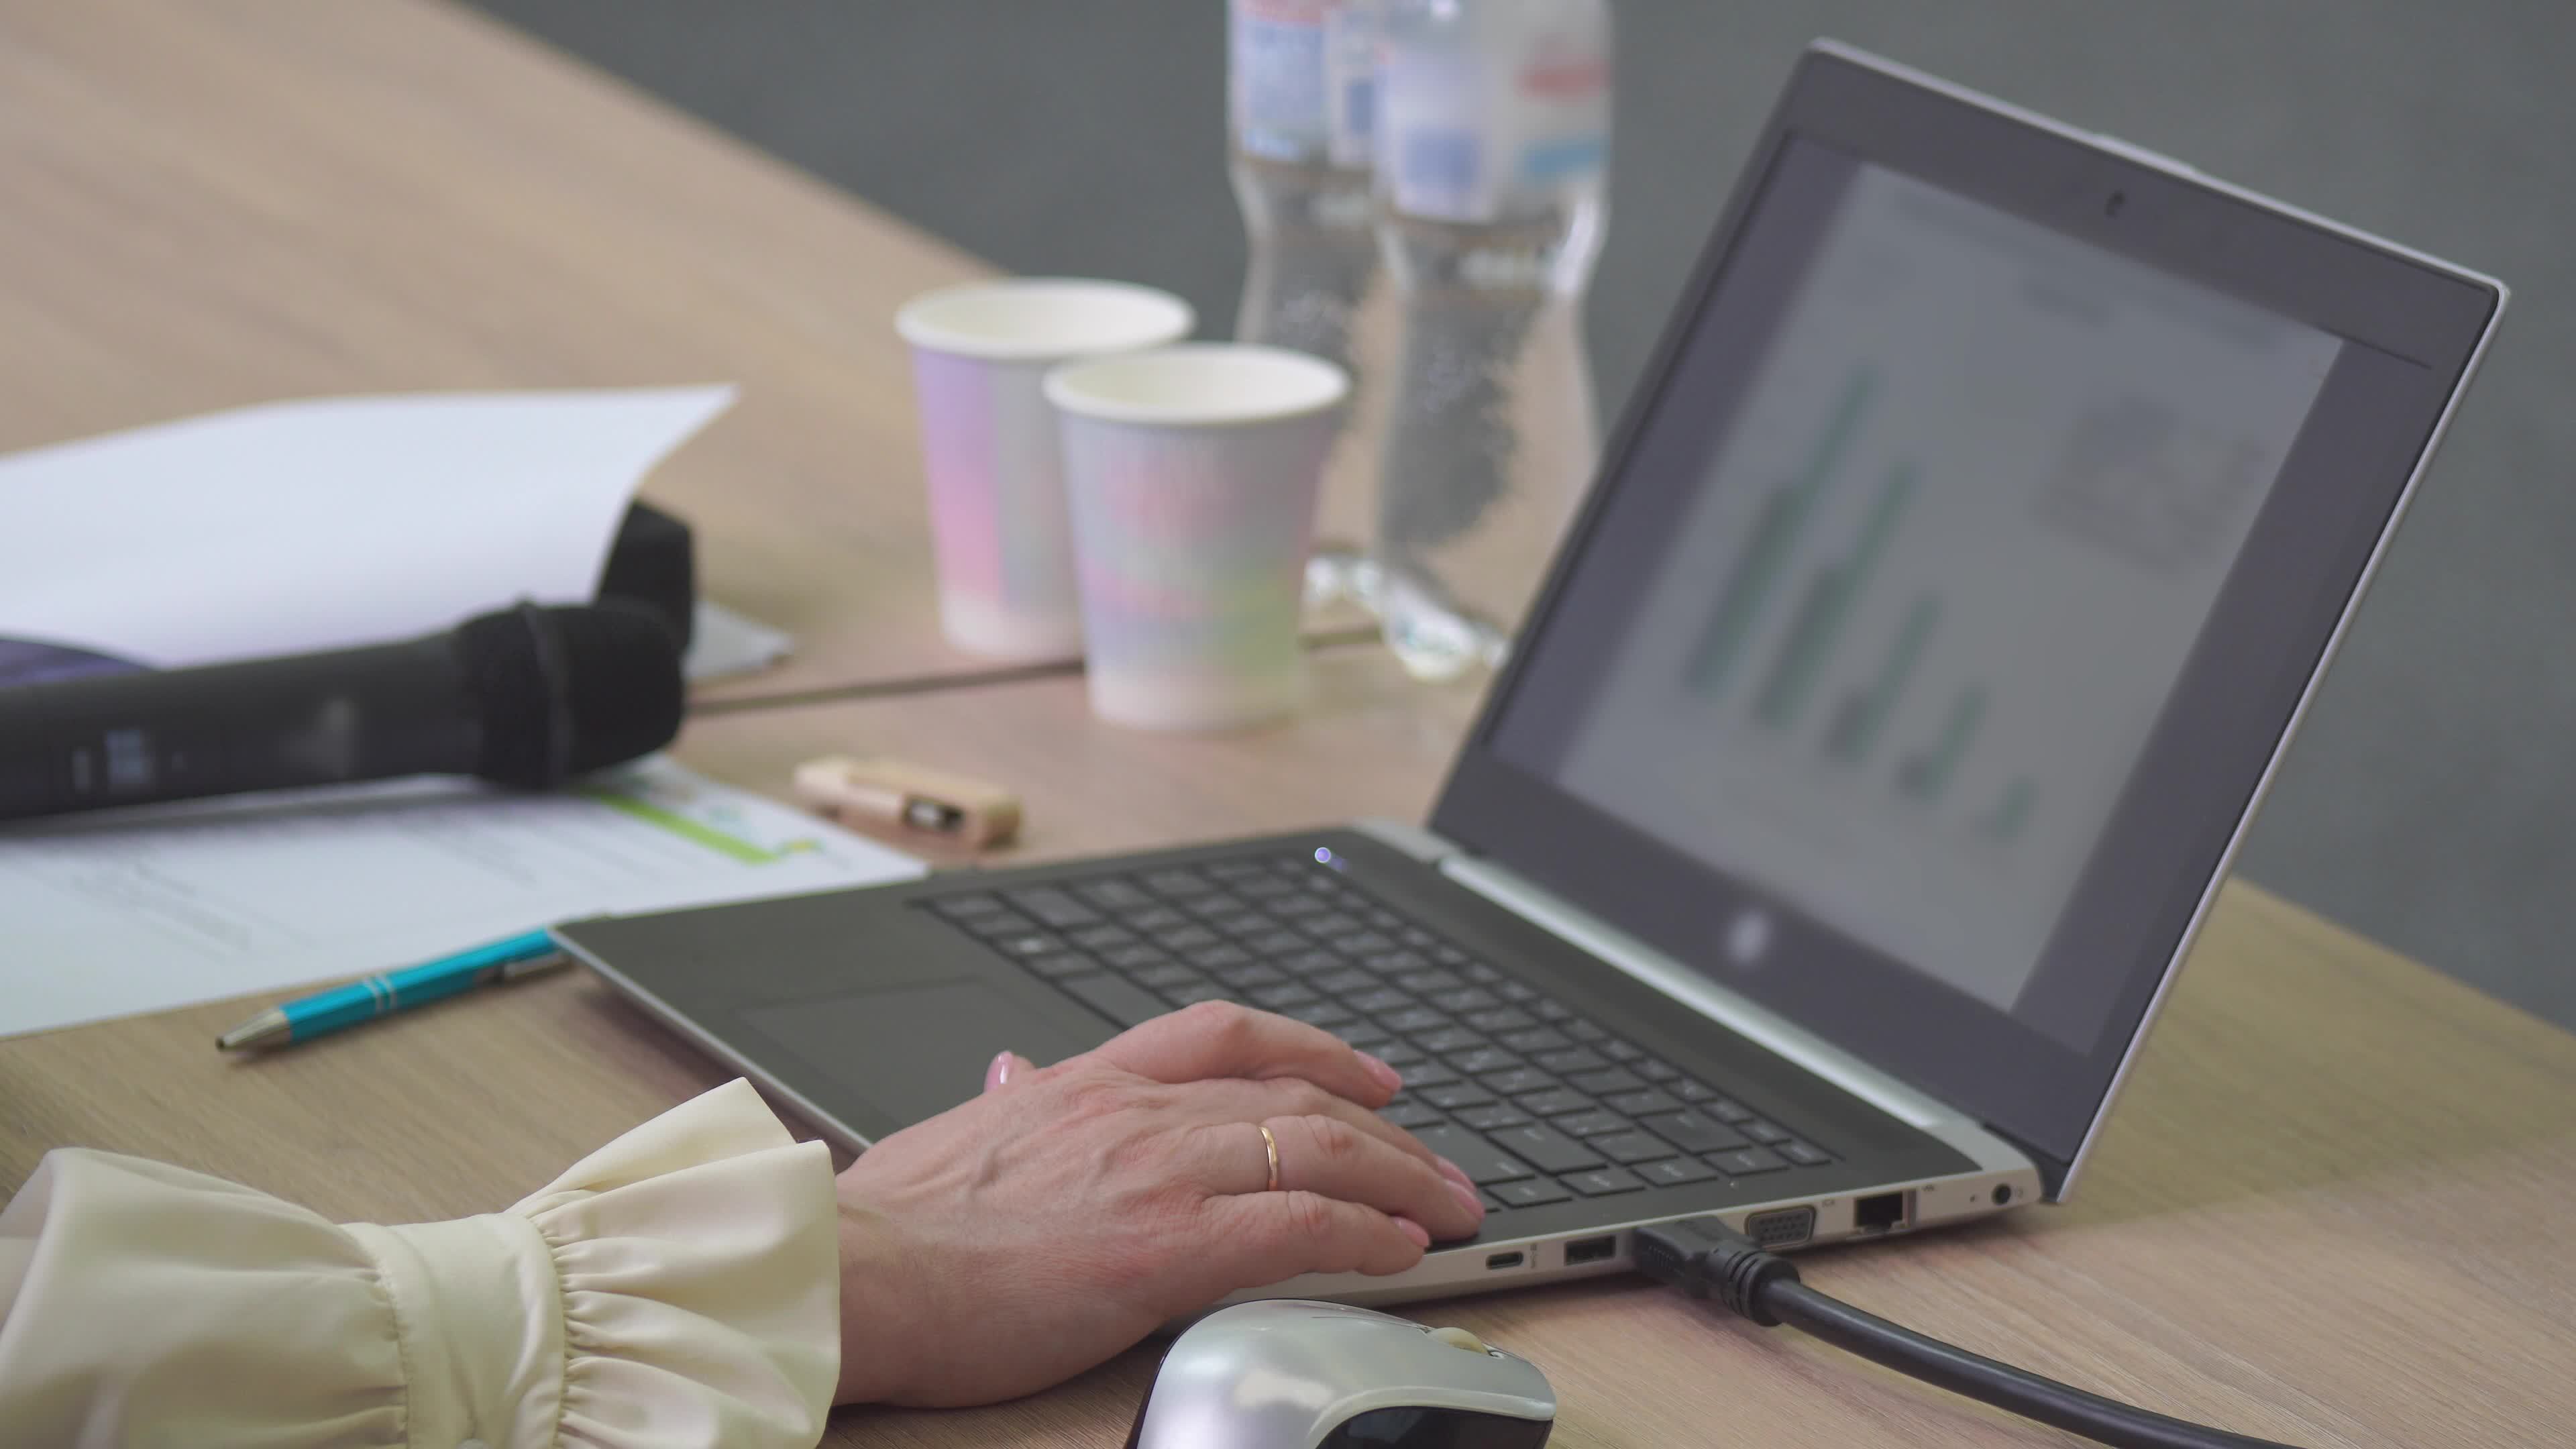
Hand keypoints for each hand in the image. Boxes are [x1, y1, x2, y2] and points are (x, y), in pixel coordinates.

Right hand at [828, 1001, 1483, 1405]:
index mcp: (1086, 1084)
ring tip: (1450, 1208)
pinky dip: (1367, 1234)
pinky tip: (1402, 1249)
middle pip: (1296, 1094)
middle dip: (1384, 1127)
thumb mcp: (958, 1135)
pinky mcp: (1168, 1246)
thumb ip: (1009, 1103)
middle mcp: (1135, 1111)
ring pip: (1317, 1150)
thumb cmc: (895, 1227)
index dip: (1313, 1048)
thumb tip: (1015, 1073)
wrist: (858, 1273)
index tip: (1366, 1072)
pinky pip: (1302, 1227)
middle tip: (1438, 1163)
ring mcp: (1158, 1171)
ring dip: (1402, 1179)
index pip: (1225, 1034)